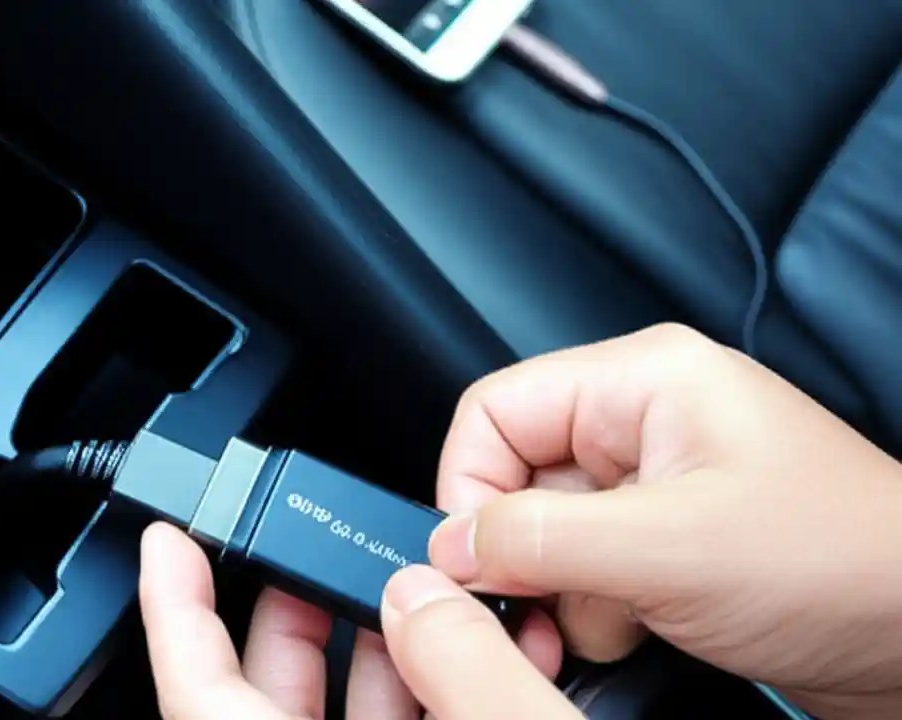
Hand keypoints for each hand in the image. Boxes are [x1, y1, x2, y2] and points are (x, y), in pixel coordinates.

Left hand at [138, 522, 575, 718]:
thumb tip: (429, 597)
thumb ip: (459, 670)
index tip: (167, 541)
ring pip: (351, 709)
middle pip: (274, 681)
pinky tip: (493, 663)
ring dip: (398, 646)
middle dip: (312, 600)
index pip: (192, 685)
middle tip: (338, 547)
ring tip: (444, 595)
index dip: (173, 605)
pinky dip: (441, 695)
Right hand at [428, 324, 901, 719]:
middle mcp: (643, 420)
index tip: (471, 558)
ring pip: (545, 530)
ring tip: (615, 620)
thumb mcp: (668, 550)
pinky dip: (595, 607)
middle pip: (515, 475)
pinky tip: (641, 625)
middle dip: (519, 553)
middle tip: (532, 612)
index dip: (468, 485)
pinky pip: (586, 565)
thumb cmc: (845, 563)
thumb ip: (541, 541)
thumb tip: (451, 545)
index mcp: (643, 380)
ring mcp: (655, 481)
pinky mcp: (667, 535)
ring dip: (561, 591)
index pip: (496, 410)